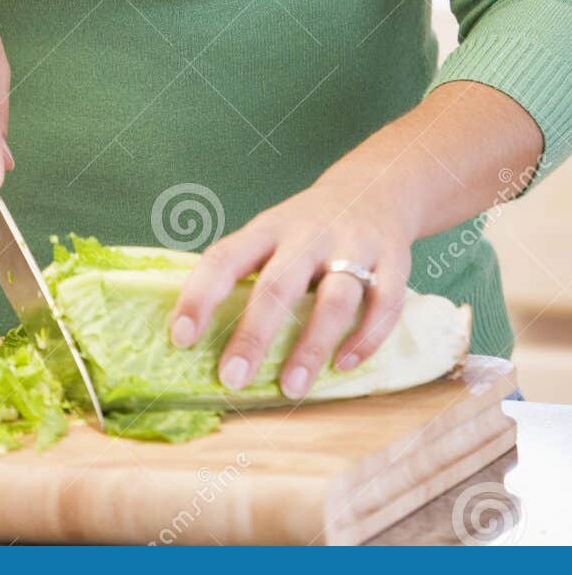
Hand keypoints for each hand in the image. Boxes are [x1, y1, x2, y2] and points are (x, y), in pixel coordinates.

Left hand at [167, 179, 414, 399]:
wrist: (375, 186)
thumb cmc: (307, 227)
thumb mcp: (270, 233)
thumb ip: (244, 271)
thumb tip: (198, 332)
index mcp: (268, 228)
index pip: (225, 258)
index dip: (200, 296)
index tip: (180, 338)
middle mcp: (309, 234)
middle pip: (279, 284)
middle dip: (254, 333)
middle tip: (232, 378)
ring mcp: (354, 246)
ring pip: (335, 299)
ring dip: (311, 346)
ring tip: (290, 388)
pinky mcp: (393, 260)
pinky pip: (384, 304)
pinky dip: (365, 338)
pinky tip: (344, 365)